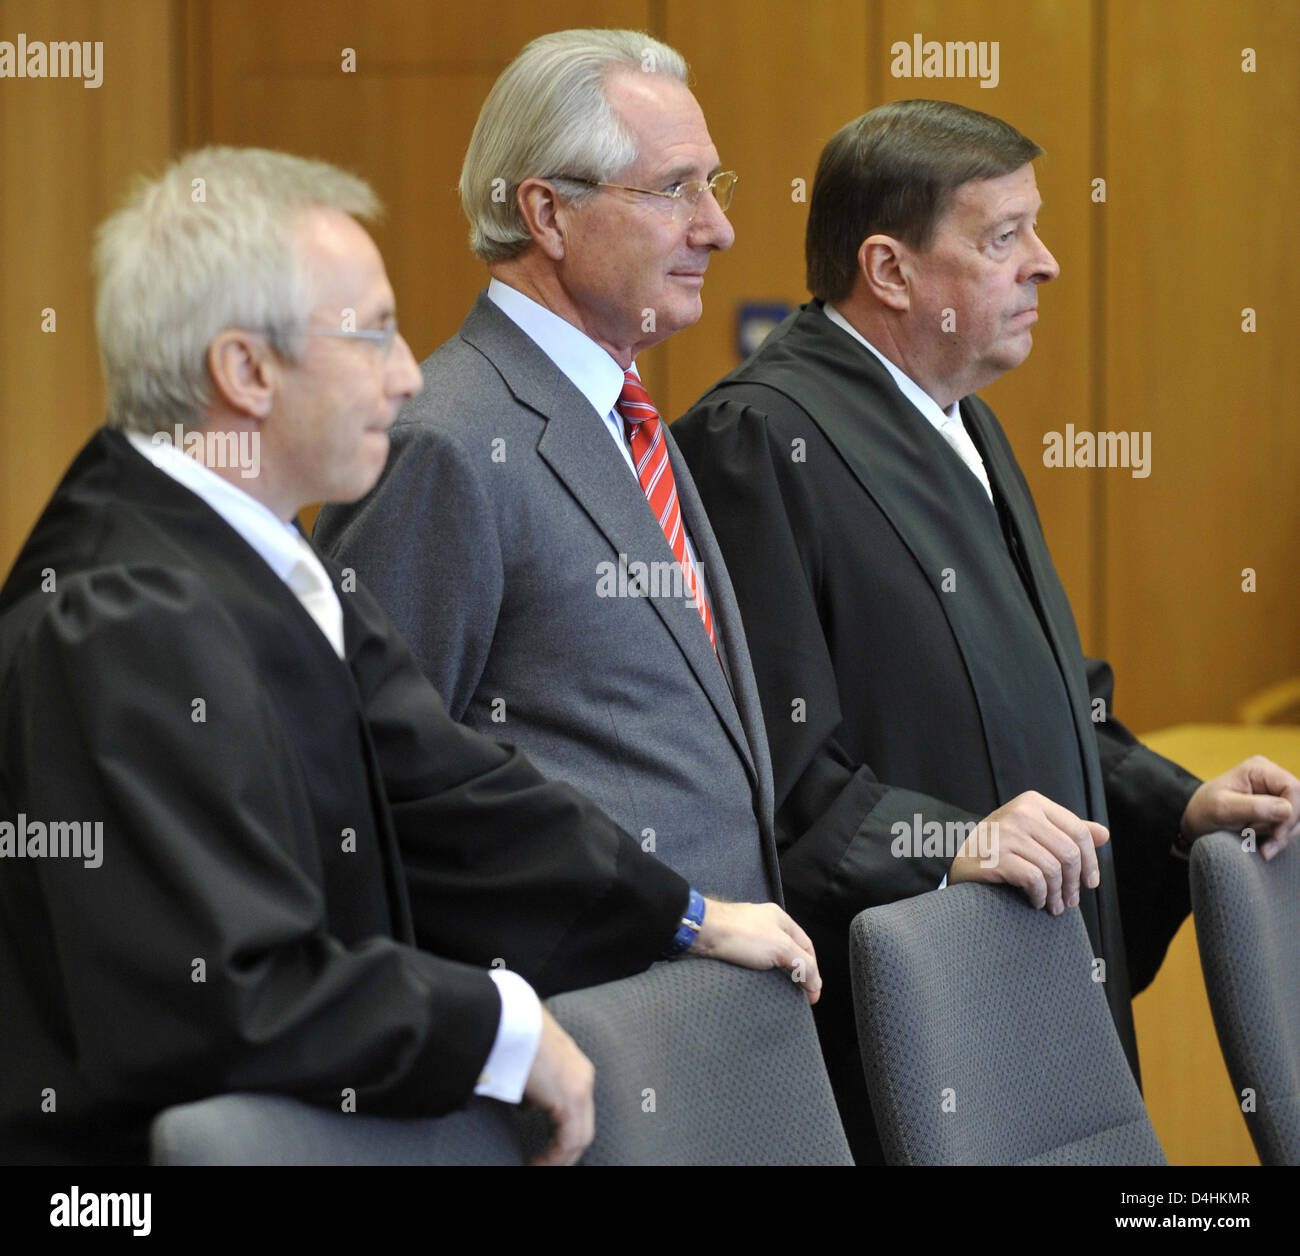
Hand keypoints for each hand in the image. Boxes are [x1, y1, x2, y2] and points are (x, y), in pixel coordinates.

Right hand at [521, 1008, 594, 1165]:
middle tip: (543, 1164)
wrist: (509, 1017)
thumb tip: (526, 1105)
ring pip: (579, 1137)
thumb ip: (533, 1086)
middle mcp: (583, 1076)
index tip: (546, 1153)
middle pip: (581, 1128)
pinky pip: (571, 1140)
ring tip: (538, 1166)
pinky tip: (536, 1163)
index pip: (576, 1114)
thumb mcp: (526, 1064)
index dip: (562, 1138)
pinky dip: (555, 1157)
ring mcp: (580, 1086)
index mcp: (574, 1067)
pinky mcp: (571, 1096)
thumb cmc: (510, 1034)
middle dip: (562, 1152)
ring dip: (558, 1157)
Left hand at [690, 899, 821, 1003]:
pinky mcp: (732, 948)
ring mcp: (747, 936)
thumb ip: (802, 964)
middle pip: (789, 952)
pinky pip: (753, 964)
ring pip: (771, 959)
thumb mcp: (780, 948)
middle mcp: (765, 925)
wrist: (700, 932)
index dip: (813, 970)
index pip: (806, 947)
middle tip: (799, 996)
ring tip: (781, 995)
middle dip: (796, 973)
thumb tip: (816, 984)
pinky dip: (760, 975)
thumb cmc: (740, 934)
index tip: (813, 993)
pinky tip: (758, 986)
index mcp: (780, 919)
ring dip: (778, 976)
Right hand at [948, 790, 1109, 915]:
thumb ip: (1066, 831)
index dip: (1091, 861)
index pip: (1077, 831)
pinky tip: (1035, 901)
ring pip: (1053, 869)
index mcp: (1033, 802)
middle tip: (1070, 901)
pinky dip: (1039, 896)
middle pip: (1069, 852)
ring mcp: (1007, 833)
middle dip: (1074, 883)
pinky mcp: (996, 856)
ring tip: (1053, 906)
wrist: (957, 856)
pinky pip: (1034, 880)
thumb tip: (1104, 834)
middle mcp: (1021, 812)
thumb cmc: (999, 846)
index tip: (1090, 883)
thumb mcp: (1033, 831)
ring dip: (1057, 895)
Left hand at [1179, 755, 1299, 859]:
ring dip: (1281, 837)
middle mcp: (1271, 777)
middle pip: (1299, 804)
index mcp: (1258, 769)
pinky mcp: (1276, 809)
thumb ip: (1254, 807)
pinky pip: (1289, 826)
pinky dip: (1279, 839)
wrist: (1195, 821)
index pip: (1294, 787)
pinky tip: (1263, 847)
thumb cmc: (1203, 810)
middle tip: (1263, 845)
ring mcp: (1275, 793)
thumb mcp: (1222, 808)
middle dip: (1285, 828)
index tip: (1275, 834)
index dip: (1292, 812)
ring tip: (1258, 845)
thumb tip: (1288, 809)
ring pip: (1297, 818)